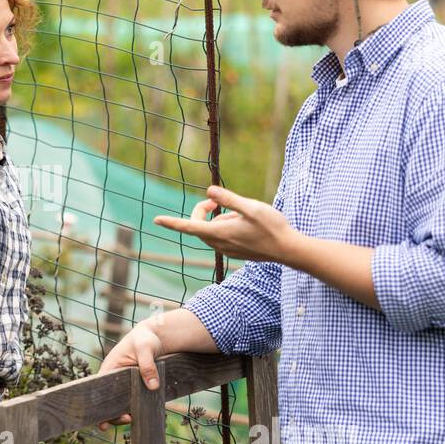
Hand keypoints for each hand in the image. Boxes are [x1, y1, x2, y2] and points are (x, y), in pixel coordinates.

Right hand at [94, 322, 165, 430]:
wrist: (155, 335)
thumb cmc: (145, 339)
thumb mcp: (146, 348)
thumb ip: (148, 366)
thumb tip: (153, 387)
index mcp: (109, 368)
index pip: (99, 390)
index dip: (99, 406)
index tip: (105, 420)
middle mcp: (113, 377)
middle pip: (107, 400)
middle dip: (113, 413)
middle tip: (128, 419)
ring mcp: (123, 382)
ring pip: (118, 402)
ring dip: (122, 412)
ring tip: (133, 417)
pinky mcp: (133, 384)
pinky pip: (129, 398)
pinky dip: (132, 406)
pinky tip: (139, 412)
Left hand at [153, 185, 296, 263]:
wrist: (288, 250)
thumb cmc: (271, 227)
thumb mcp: (251, 207)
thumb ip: (229, 199)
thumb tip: (209, 191)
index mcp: (220, 233)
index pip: (189, 227)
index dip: (172, 222)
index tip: (156, 220)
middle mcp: (220, 244)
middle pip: (199, 226)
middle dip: (203, 210)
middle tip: (218, 200)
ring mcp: (227, 250)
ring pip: (211, 231)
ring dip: (218, 218)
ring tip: (240, 214)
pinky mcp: (234, 252)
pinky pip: (221, 237)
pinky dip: (226, 226)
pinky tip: (245, 223)